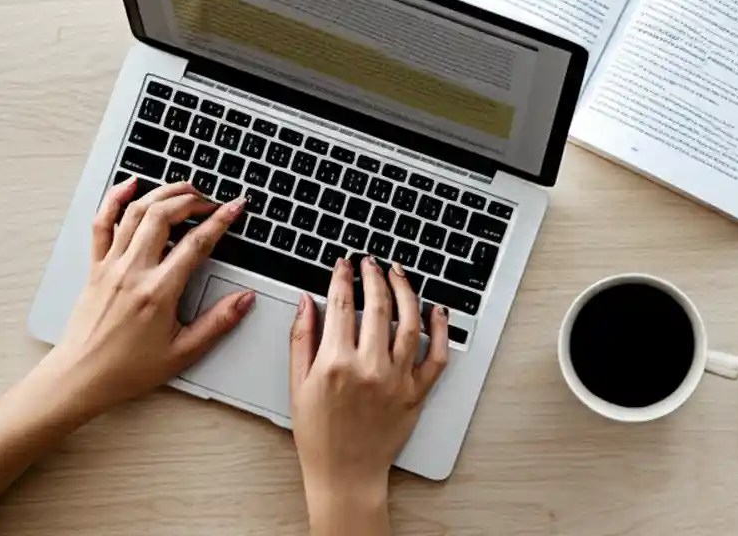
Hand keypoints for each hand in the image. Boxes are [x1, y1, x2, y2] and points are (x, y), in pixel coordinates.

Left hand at [45, 177, 254, 419]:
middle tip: (210, 200)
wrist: (80, 377)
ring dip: (161, 193)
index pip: (196, 243)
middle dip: (191, 199)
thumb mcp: (184, 352)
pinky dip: (115, 199)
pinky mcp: (95, 267)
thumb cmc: (128, 369)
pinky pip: (101, 224)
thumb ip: (218, 322)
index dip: (220, 220)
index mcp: (158, 292)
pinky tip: (130, 186)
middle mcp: (133, 272)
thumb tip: (245, 299)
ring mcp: (111, 266)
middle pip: (162, 216)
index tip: (235, 208)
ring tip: (182, 189)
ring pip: (134, 213)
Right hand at [290, 257, 448, 535]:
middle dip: (375, 277)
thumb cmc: (318, 434)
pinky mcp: (417, 392)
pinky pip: (437, 356)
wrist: (345, 474)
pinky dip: (441, 330)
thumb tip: (306, 301)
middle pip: (378, 307)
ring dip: (406, 292)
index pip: (342, 305)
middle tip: (372, 262)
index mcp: (335, 364)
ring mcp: (397, 379)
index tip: (345, 263)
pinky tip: (437, 311)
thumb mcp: (297, 385)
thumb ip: (301, 338)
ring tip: (399, 274)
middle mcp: (370, 368)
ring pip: (410, 323)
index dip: (344, 277)